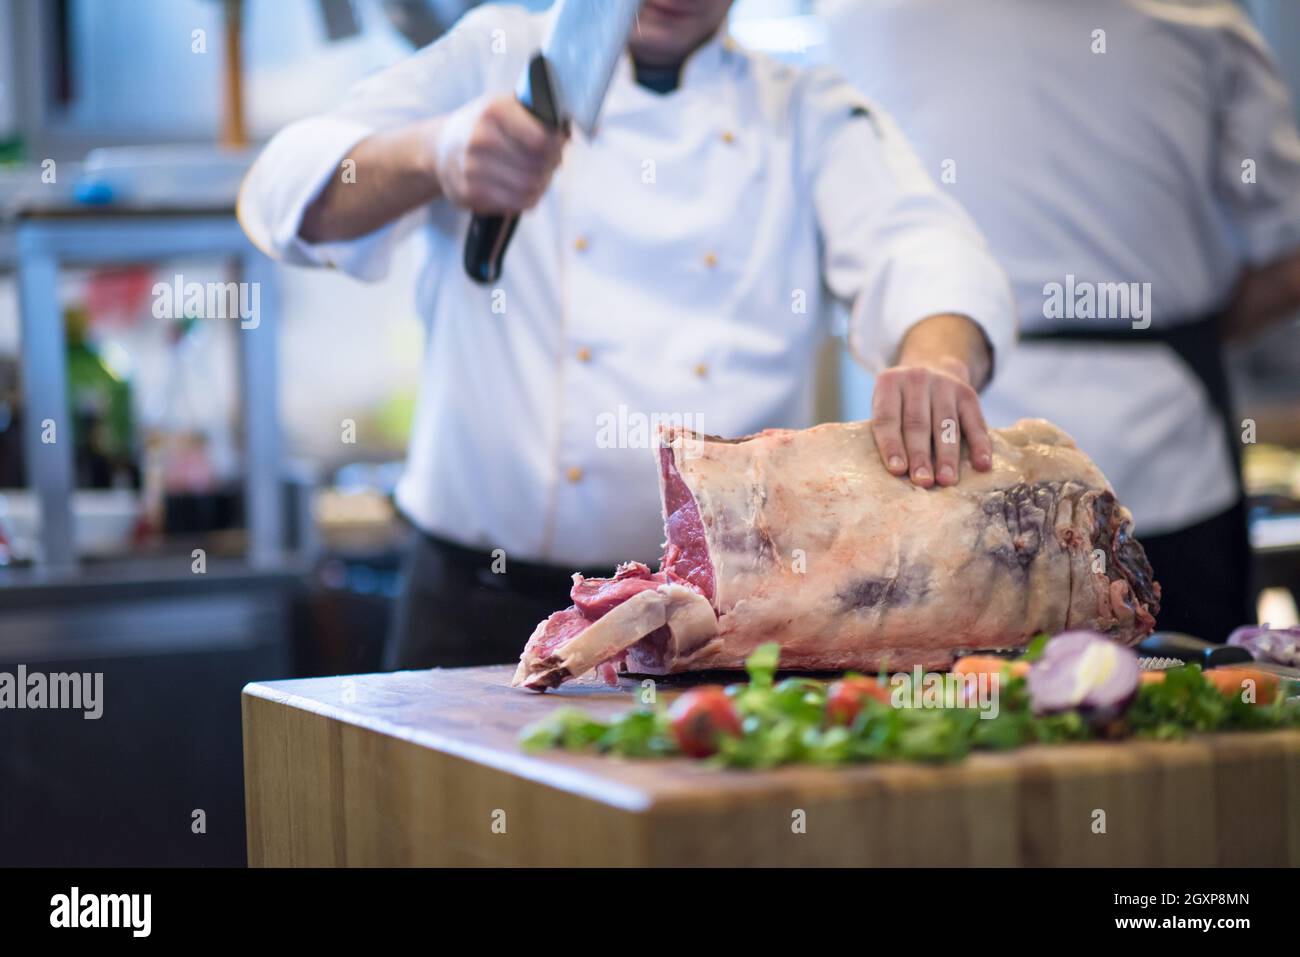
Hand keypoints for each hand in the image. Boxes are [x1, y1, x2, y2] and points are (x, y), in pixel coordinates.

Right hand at [432, 95, 566, 213]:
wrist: (441, 148)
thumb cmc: (483, 126)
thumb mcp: (505, 106)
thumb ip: (535, 115)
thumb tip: (564, 135)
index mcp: (494, 112)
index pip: (541, 141)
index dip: (556, 146)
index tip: (557, 146)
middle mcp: (480, 139)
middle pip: (537, 168)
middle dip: (549, 168)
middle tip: (549, 165)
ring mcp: (472, 169)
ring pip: (529, 190)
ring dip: (541, 186)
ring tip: (539, 178)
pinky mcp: (470, 194)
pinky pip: (516, 205)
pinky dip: (527, 199)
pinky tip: (524, 189)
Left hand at [871, 355, 992, 487]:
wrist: (932, 369)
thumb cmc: (900, 403)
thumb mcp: (886, 406)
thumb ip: (889, 432)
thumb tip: (899, 474)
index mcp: (888, 384)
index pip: (887, 418)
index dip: (891, 445)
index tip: (897, 470)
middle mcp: (916, 379)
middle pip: (917, 423)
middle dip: (920, 456)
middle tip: (922, 481)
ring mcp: (944, 384)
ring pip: (946, 425)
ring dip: (947, 456)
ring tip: (947, 480)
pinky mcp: (967, 393)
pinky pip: (975, 421)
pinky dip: (980, 444)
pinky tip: (982, 464)